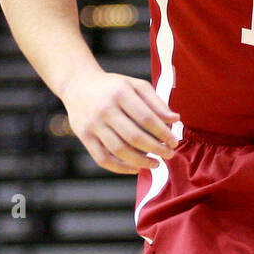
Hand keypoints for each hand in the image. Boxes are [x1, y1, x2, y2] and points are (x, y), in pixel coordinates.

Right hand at [61, 66, 179, 174]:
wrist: (77, 85)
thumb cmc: (113, 86)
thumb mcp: (135, 85)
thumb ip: (156, 102)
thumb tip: (175, 119)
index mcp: (121, 93)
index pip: (147, 118)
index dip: (163, 133)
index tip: (174, 142)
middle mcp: (105, 109)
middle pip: (134, 136)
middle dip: (156, 149)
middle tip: (169, 154)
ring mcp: (93, 124)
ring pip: (119, 150)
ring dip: (141, 161)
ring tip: (156, 164)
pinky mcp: (84, 137)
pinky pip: (103, 158)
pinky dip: (121, 168)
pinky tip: (136, 168)